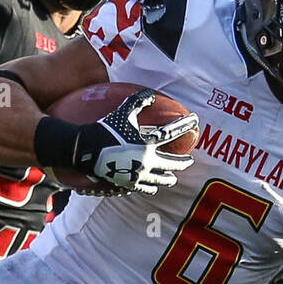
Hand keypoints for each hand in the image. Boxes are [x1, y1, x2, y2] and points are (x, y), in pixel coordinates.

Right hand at [75, 89, 197, 193]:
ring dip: (169, 178)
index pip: (172, 133)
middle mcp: (148, 161)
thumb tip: (151, 95)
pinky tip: (154, 188)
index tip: (195, 121)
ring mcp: (140, 175)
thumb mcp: (122, 113)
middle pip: (173, 163)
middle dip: (183, 162)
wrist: (87, 150)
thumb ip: (137, 102)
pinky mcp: (130, 184)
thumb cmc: (105, 129)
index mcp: (148, 143)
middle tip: (190, 161)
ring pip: (162, 179)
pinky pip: (145, 188)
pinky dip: (151, 187)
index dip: (184, 125)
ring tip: (173, 178)